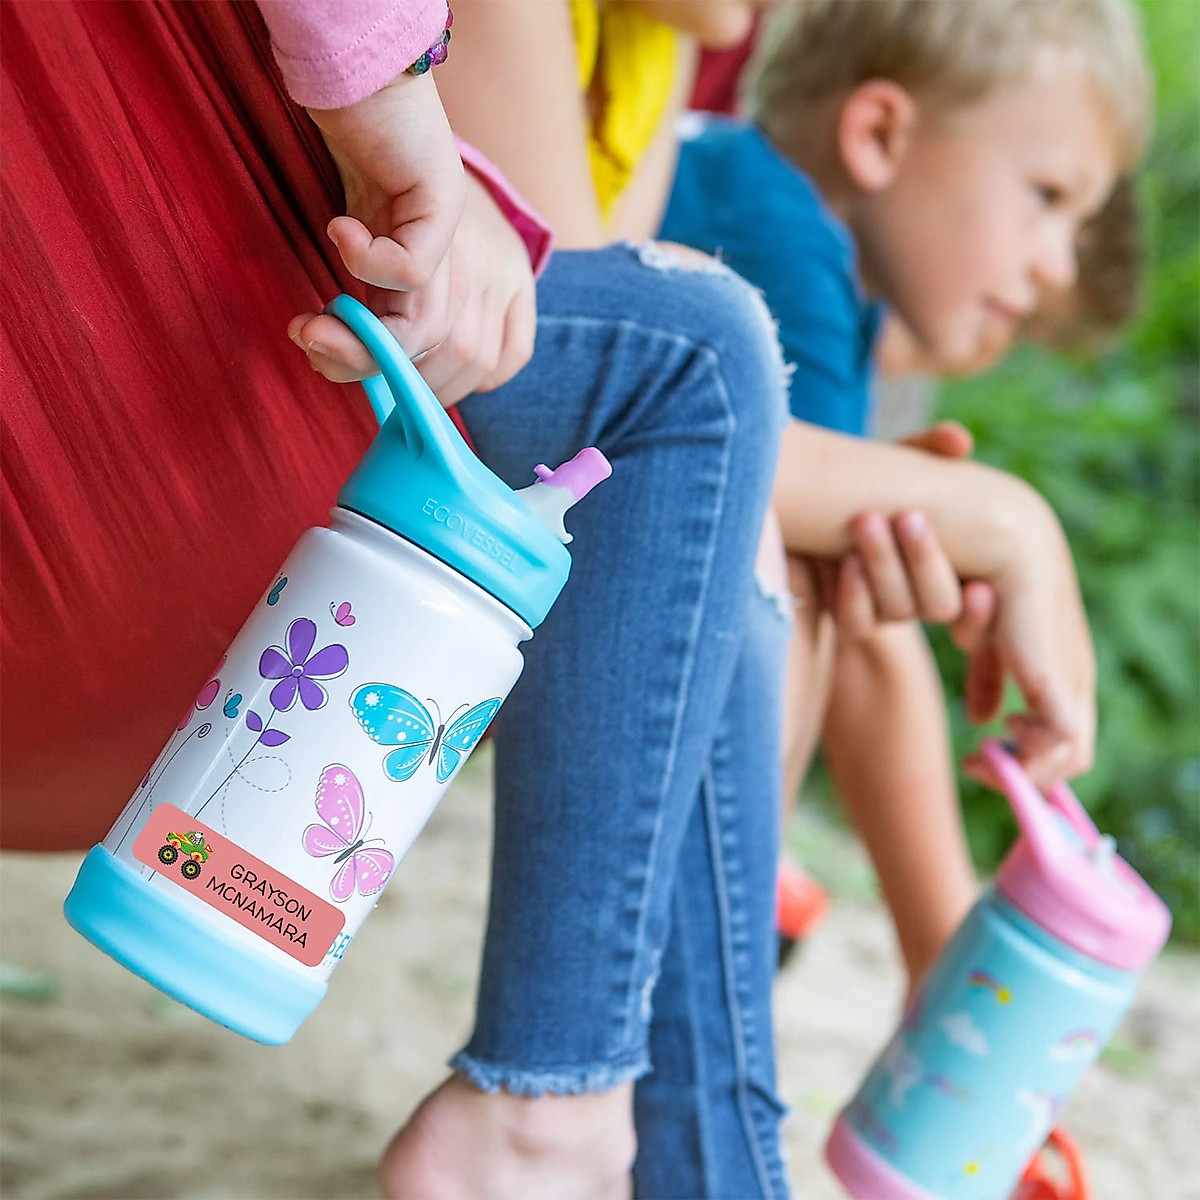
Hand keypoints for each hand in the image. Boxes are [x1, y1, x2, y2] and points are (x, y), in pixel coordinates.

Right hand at [288, 69, 465, 372]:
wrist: (360, 78)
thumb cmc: (354, 158)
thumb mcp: (359, 247)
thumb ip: (361, 301)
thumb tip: (331, 358)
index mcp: (449, 288)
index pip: (452, 368)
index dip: (395, 382)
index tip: (329, 363)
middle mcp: (463, 270)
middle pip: (444, 359)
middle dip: (368, 369)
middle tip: (312, 348)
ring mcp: (459, 238)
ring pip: (429, 329)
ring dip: (362, 340)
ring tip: (311, 325)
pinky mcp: (442, 202)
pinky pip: (412, 269)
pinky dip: (366, 263)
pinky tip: (337, 231)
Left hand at [823, 423, 999, 695]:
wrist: (813, 501)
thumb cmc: (870, 480)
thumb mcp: (899, 460)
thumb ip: (928, 449)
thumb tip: (959, 441)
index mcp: (958, 565)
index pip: (982, 607)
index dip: (982, 612)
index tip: (980, 588)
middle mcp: (925, 596)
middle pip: (941, 606)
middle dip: (927, 563)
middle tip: (909, 516)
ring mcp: (887, 609)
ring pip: (899, 611)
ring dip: (886, 567)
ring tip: (866, 521)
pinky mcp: (848, 614)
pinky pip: (856, 623)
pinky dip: (854, 595)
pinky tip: (846, 561)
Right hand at [962, 486, 1096, 787]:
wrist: (974, 522)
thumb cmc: (965, 563)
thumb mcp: (977, 632)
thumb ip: (987, 671)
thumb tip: (986, 719)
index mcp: (1060, 657)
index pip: (1066, 737)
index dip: (1026, 760)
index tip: (976, 760)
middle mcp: (1075, 666)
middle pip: (1075, 754)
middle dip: (1025, 775)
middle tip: (975, 768)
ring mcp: (1071, 666)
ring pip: (1072, 753)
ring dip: (1024, 769)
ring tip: (980, 758)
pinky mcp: (1053, 668)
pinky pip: (1060, 735)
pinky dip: (1030, 753)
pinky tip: (998, 733)